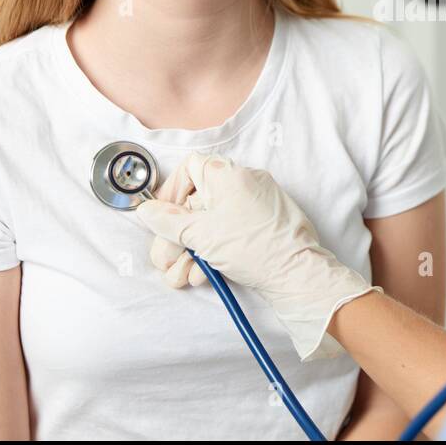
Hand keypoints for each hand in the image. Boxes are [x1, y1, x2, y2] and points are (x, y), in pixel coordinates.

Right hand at [134, 153, 380, 360]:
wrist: (298, 275)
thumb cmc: (255, 248)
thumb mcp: (201, 235)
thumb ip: (168, 221)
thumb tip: (148, 210)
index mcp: (229, 175)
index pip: (191, 167)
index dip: (171, 191)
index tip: (162, 217)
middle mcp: (243, 185)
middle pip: (196, 203)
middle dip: (177, 236)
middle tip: (166, 260)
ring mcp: (255, 207)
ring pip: (211, 224)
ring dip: (191, 252)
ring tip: (182, 277)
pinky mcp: (262, 228)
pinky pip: (229, 234)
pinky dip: (213, 253)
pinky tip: (203, 275)